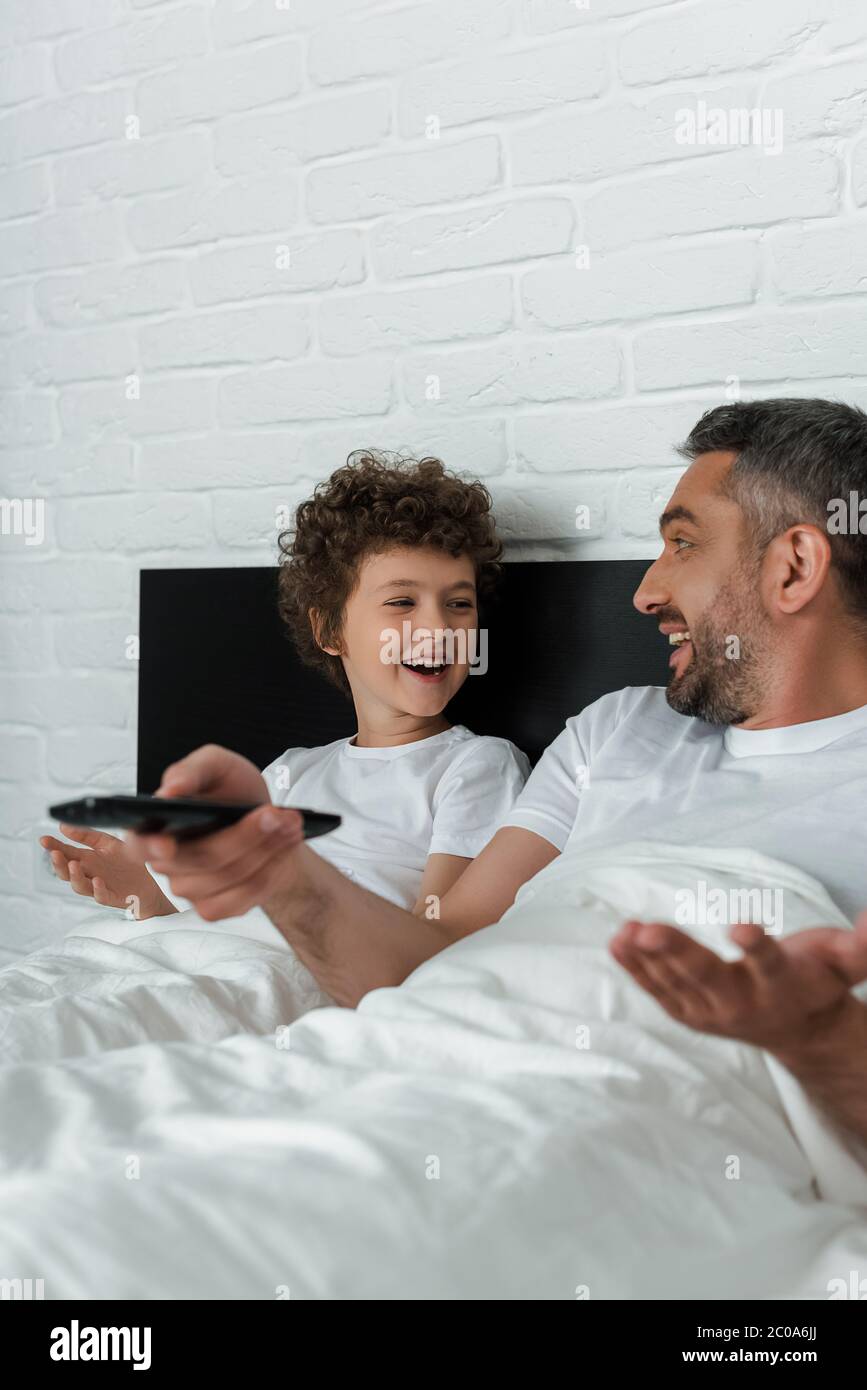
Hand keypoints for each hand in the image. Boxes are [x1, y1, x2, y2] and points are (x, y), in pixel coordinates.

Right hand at [40, 824, 175, 919]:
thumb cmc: (125, 864)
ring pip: (80, 886)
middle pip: (66, 872)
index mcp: (86, 860)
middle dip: (58, 863)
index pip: (65, 853)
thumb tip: (64, 826)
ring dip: (75, 876)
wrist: (146, 884)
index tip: (44, 840)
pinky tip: (97, 880)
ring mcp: (98, 887)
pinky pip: (101, 896)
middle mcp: (88, 874)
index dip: (53, 847)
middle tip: (55, 853)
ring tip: (73, 865)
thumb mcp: (107, 843)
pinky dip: (97, 890)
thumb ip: (87, 835)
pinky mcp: (112, 896)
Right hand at [125, 743, 304, 920]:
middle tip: (276, 814)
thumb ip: (191, 770)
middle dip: (246, 834)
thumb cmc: (232, 791)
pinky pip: (245, 896)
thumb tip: (170, 790)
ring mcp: (190, 890)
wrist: (265, 819)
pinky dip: (272, 869)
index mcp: (153, 827)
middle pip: (203, 858)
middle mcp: (167, 864)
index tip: (167, 843)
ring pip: (231, 875)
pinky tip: (284, 848)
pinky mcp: (217, 907)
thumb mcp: (216, 765)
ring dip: (267, 848)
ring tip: (288, 824)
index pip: (137, 845)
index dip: (148, 846)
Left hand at [609, 911, 866, 1057]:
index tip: (742, 926)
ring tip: (628, 931)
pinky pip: (658, 991)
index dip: (756, 947)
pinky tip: (618, 942)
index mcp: (782, 985)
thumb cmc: (817, 982)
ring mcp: (711, 1011)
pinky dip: (636, 969)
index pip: (769, 964)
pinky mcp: (688, 1012)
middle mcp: (744, 1002)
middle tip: (650, 931)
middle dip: (678, 954)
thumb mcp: (844, 963)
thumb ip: (861, 946)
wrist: (799, 1029)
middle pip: (708, 976)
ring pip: (677, 983)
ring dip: (649, 959)